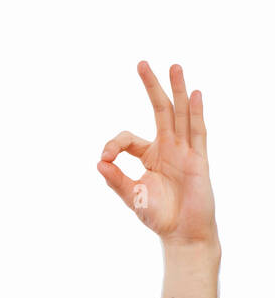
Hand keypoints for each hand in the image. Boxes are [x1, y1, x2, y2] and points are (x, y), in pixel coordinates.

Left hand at [96, 62, 218, 248]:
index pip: (128, 138)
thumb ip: (116, 180)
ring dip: (177, 90)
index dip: (114, 144)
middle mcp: (168, 148)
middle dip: (151, 87)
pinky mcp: (199, 160)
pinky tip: (194, 94)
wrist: (183, 234)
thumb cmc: (159, 216)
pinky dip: (196, 113)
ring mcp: (184, 151)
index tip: (106, 158)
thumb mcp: (132, 197)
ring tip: (174, 66)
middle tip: (141, 63)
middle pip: (160, 110)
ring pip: (180, 114)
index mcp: (150, 155)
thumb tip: (99, 163)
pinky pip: (198, 132)